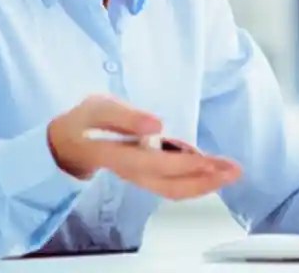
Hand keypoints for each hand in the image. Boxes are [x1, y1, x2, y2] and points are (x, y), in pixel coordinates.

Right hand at [47, 94, 241, 199]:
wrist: (65, 146)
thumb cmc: (82, 123)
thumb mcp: (96, 109)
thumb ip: (124, 117)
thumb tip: (156, 126)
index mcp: (113, 155)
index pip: (149, 163)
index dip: (180, 164)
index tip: (208, 159)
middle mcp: (129, 172)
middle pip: (167, 183)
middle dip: (203, 178)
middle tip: (234, 168)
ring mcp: (138, 177)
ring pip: (171, 189)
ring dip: (203, 184)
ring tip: (230, 172)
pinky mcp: (145, 176)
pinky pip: (171, 186)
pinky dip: (194, 182)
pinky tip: (213, 173)